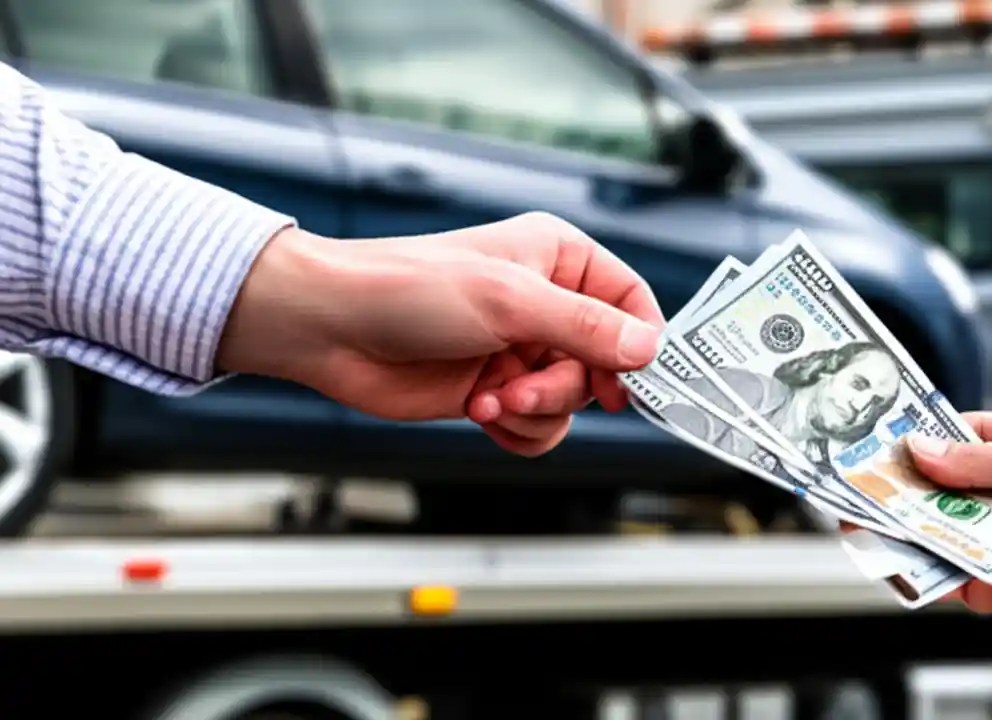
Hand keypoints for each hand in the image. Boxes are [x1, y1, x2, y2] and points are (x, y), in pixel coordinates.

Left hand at [216, 212, 663, 455]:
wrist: (331, 330)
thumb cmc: (407, 289)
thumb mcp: (510, 301)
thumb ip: (586, 327)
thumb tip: (648, 349)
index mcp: (559, 259)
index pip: (631, 302)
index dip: (638, 345)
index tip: (629, 381)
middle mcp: (545, 304)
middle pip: (605, 363)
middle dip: (566, 386)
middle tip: (523, 386)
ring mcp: (521, 350)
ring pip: (572, 401)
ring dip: (535, 409)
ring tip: (488, 398)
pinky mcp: (496, 390)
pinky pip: (539, 426)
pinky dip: (516, 428)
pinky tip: (480, 412)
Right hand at [882, 412, 991, 644]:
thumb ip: (979, 463)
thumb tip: (921, 451)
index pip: (966, 438)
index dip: (924, 440)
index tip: (880, 445)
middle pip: (952, 490)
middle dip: (912, 492)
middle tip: (867, 492)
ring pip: (957, 536)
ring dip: (923, 534)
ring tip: (881, 531)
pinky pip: (973, 582)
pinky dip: (948, 580)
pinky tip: (924, 572)